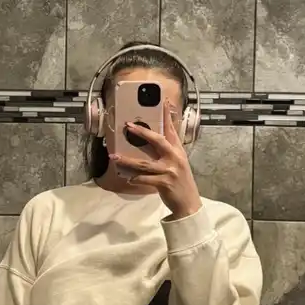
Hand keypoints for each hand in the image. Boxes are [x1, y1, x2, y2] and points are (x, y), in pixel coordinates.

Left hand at [109, 99, 201, 218]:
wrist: (188, 203)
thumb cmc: (180, 182)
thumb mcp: (178, 163)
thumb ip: (169, 151)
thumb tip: (154, 140)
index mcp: (178, 151)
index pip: (172, 129)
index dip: (167, 115)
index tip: (163, 101)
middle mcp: (175, 158)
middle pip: (157, 141)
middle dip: (142, 132)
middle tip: (128, 126)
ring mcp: (170, 170)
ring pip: (144, 163)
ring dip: (128, 160)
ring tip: (115, 157)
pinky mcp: (164, 183)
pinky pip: (145, 179)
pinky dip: (135, 179)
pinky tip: (128, 179)